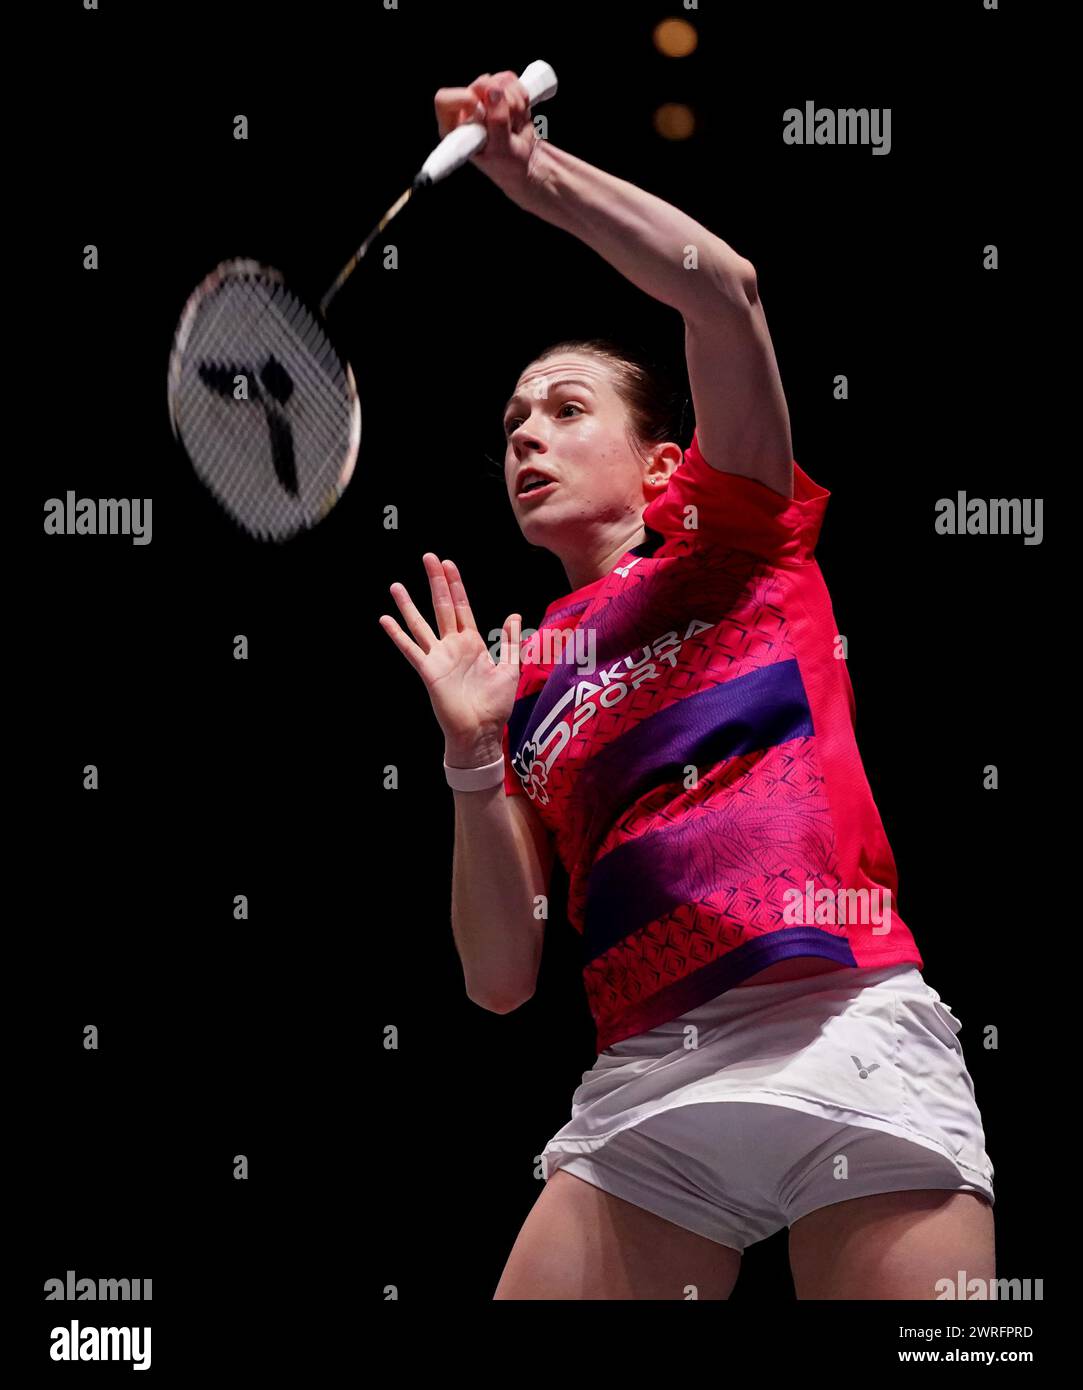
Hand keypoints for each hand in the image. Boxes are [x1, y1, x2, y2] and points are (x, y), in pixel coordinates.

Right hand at [379, 553, 521, 764]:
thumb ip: (511, 642)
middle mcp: (453, 646)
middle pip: (442, 607)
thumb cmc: (495, 705)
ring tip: (396, 585)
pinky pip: (411, 649)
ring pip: (421, 624)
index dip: (456, 585)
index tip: (448, 564)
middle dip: (436, 582)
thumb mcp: (510, 668)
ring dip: (409, 605)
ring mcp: (439, 658)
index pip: (462, 607)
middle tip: (428, 557)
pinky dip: (397, 634)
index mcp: (473, 643)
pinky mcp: (429, 671)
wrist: (482, 732)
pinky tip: (385, 620)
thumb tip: (514, 615)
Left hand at [433, 70, 538, 200]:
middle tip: (511, 123)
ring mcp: (483, 99)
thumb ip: (497, 120)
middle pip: (480, 84)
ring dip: (515, 102)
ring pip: (499, 80)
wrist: (527, 164)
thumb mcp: (502, 150)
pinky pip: (511, 80)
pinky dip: (521, 97)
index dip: (466, 99)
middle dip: (503, 102)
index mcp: (454, 128)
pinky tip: (520, 115)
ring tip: (515, 124)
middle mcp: (466, 110)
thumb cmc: (508, 166)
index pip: (444, 100)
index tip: (484, 113)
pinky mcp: (500, 91)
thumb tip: (494, 90)